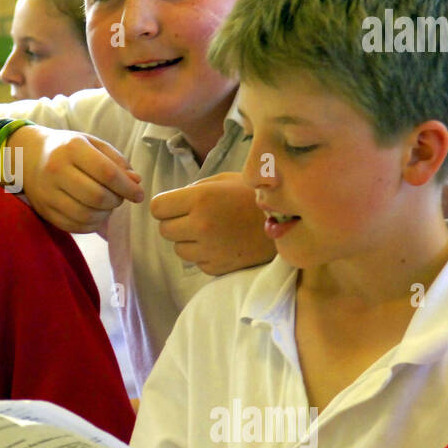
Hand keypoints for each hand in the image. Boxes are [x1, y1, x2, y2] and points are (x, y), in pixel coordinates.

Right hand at [11, 125, 143, 232]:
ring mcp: (47, 192)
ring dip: (105, 214)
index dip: (127, 187)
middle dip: (116, 201)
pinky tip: (95, 214)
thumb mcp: (92, 144)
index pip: (106, 172)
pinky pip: (74, 225)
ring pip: (86, 214)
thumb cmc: (67, 148)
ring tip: (107, 205)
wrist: (27, 157)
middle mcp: (56, 170)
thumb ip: (116, 161)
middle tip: (119, 198)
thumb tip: (136, 181)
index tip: (138, 194)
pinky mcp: (44, 210)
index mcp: (72, 148)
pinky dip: (91, 224)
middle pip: (97, 196)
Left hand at [149, 172, 273, 274]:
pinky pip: (198, 263)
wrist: (289, 223)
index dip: (165, 206)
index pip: (157, 208)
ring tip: (211, 231)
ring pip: (179, 249)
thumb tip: (174, 201)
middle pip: (164, 230)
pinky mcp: (218, 267)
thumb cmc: (255, 196)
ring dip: (188, 241)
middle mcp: (201, 225)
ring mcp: (209, 249)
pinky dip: (204, 255)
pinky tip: (222, 243)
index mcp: (200, 199)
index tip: (176, 205)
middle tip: (194, 218)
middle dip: (175, 223)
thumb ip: (196, 189)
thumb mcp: (225, 180)